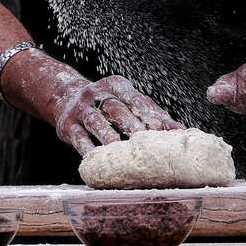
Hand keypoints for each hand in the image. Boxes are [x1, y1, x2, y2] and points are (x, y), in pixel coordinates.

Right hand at [54, 75, 183, 154]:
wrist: (64, 96)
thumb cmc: (107, 103)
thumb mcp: (125, 100)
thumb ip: (150, 113)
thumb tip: (180, 131)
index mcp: (117, 85)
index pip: (136, 99)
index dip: (150, 115)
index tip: (163, 131)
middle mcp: (97, 93)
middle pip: (116, 109)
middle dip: (132, 125)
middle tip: (146, 142)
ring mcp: (80, 109)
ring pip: (95, 121)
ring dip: (108, 136)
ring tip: (121, 151)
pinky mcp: (67, 125)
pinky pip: (78, 138)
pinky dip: (88, 150)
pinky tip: (98, 161)